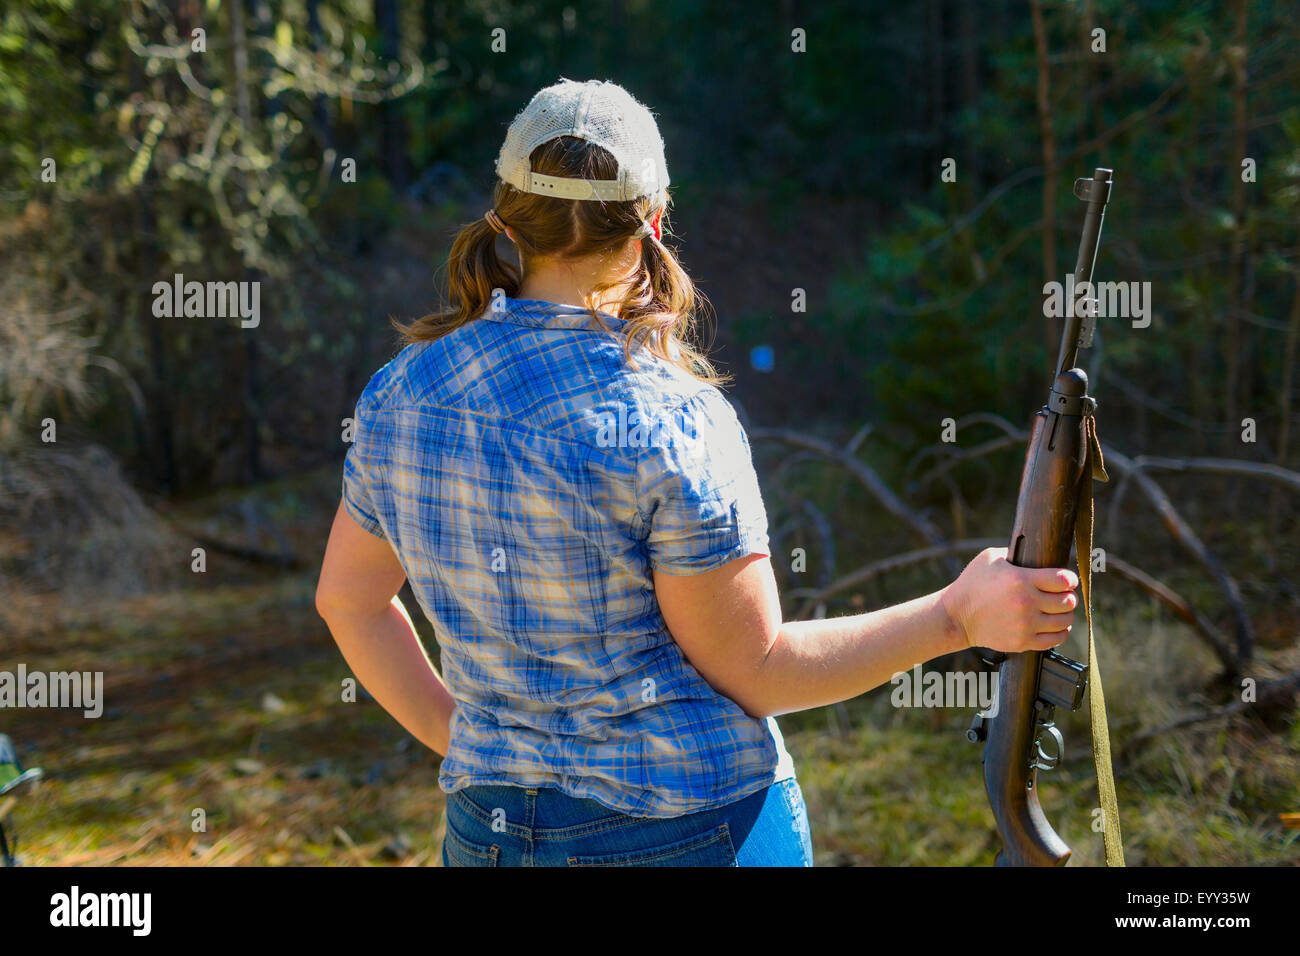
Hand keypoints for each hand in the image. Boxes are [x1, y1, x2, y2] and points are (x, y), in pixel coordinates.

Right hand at [940, 547, 1078, 652]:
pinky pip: (1055, 639)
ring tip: (1060, 611)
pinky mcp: (1023, 642)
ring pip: (1065, 621)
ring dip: (1066, 615)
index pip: (1063, 580)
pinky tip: (1055, 626)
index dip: (1069, 579)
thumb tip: (1036, 553)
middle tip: (1063, 595)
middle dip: (1068, 597)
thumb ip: (1014, 554)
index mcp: (1020, 580)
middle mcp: (1026, 603)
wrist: (956, 617)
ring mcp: (1025, 624)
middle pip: (1067, 601)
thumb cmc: (971, 584)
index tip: (1067, 580)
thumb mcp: (989, 558)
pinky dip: (1060, 632)